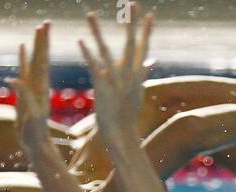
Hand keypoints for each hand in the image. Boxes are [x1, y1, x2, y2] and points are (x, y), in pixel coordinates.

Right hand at [8, 21, 53, 149]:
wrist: (36, 144)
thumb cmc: (34, 133)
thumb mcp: (31, 116)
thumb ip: (24, 97)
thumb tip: (15, 79)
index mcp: (40, 87)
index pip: (42, 61)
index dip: (42, 44)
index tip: (44, 28)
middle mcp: (37, 84)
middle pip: (41, 57)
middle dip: (43, 40)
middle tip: (46, 23)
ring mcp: (32, 87)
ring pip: (34, 62)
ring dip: (35, 46)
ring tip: (37, 30)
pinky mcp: (25, 92)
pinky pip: (24, 70)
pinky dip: (23, 58)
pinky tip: (22, 48)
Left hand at [79, 4, 152, 148]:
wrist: (122, 134)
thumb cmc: (128, 114)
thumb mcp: (138, 90)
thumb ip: (144, 71)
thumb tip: (154, 60)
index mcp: (137, 74)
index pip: (144, 48)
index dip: (146, 31)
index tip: (149, 15)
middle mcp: (129, 75)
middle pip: (131, 44)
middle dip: (131, 24)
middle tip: (132, 4)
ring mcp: (115, 81)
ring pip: (106, 50)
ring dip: (97, 32)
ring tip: (90, 15)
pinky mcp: (102, 87)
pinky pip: (93, 66)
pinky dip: (88, 54)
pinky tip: (81, 41)